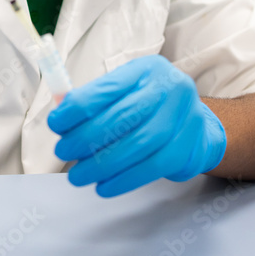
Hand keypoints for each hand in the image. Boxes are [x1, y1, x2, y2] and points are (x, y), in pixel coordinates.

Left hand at [47, 55, 226, 196]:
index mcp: (146, 69)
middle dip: (86, 138)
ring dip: (103, 164)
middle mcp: (169, 87)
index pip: (108, 87)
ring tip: (78, 175)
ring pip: (139, 144)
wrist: (198, 127)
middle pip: (123, 116)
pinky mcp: (190, 146)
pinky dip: (125, 179)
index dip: (78, 107)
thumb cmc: (151, 109)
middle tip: (64, 152)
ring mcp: (185, 116)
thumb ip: (96, 103)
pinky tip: (104, 186)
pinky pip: (153, 166)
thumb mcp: (126, 94)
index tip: (56, 124)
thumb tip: (61, 119)